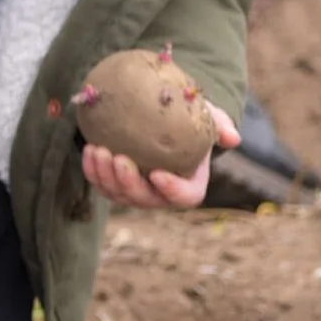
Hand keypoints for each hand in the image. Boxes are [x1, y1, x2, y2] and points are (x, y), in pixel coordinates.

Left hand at [83, 107, 239, 212]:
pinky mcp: (115, 183)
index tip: (157, 173)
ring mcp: (136, 192)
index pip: (184, 197)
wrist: (165, 121)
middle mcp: (161, 195)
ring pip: (118, 194)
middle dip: (128, 183)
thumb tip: (233, 138)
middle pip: (144, 199)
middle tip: (118, 159)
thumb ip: (219, 126)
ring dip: (105, 176)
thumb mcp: (208, 120)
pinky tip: (88, 149)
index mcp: (189, 185)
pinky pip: (101, 184)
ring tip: (97, 151)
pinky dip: (92, 171)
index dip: (171, 190)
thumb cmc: (190, 122)